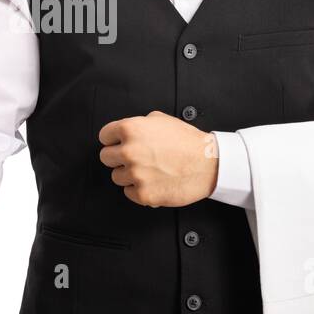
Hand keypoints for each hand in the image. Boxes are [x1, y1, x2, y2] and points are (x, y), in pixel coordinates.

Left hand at [98, 110, 218, 207]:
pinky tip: (153, 181)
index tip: (119, 144)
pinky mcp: (143, 194)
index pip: (104, 136)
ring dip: (129, 175)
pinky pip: (128, 193)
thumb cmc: (188, 142)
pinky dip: (139, 189)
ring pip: (117, 177)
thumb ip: (138, 125)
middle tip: (135, 158)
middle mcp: (129, 151)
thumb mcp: (161, 120)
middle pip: (106, 157)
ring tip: (149, 170)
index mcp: (131, 130)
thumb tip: (126, 132)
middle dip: (118, 158)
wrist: (208, 164)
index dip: (113, 140)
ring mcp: (135, 174)